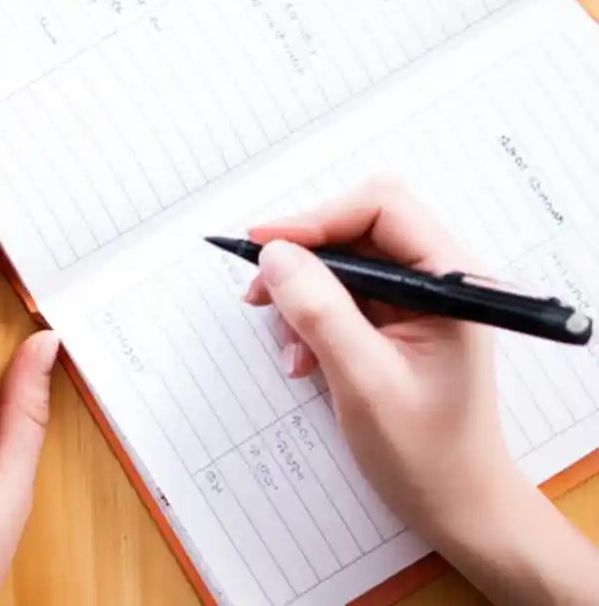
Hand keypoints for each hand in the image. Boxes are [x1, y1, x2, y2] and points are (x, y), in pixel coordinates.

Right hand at [246, 178, 598, 602]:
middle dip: (304, 262)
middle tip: (260, 295)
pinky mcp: (395, 323)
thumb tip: (275, 256)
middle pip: (356, 229)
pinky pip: (341, 297)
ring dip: (303, 300)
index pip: (382, 208)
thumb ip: (321, 311)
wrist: (455, 507)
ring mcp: (416, 301)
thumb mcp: (364, 381)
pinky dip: (311, 322)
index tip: (263, 244)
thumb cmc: (425, 454)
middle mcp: (438, 279)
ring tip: (292, 353)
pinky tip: (303, 361)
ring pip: (341, 264)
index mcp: (452, 281)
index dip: (317, 218)